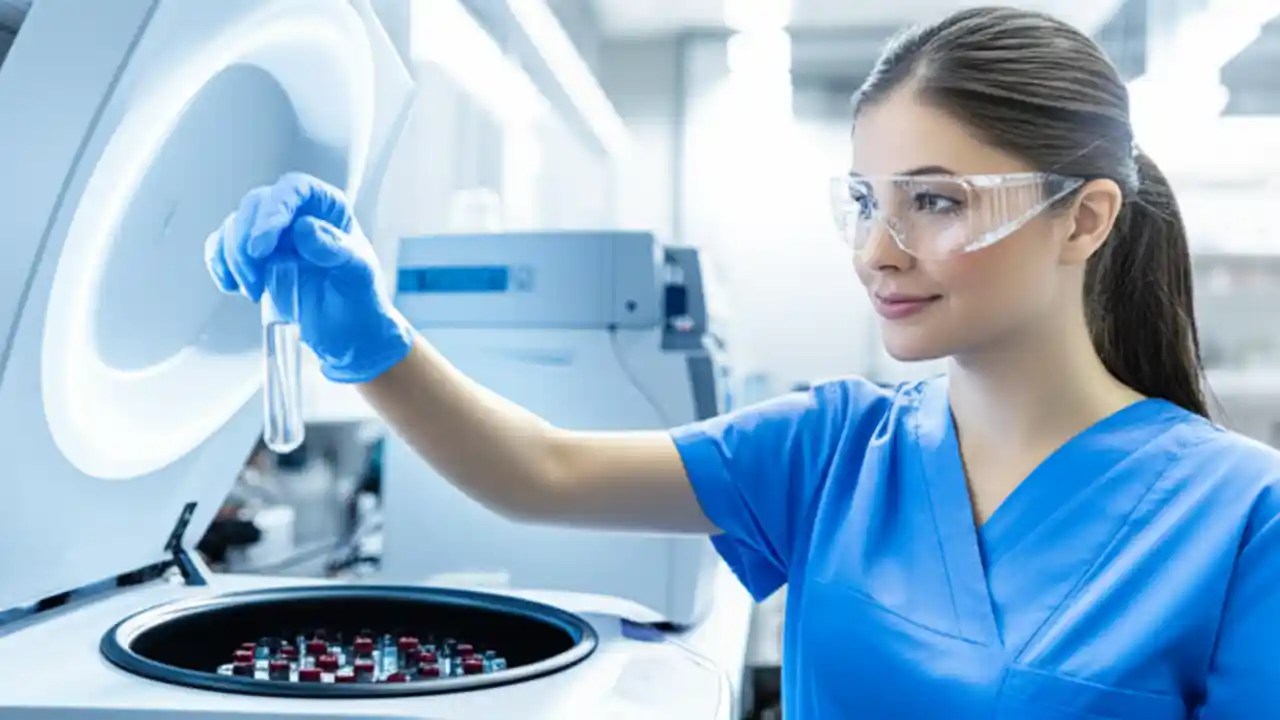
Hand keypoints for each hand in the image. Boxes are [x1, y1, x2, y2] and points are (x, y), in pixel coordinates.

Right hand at [204, 172, 412, 382]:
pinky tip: (231, 286)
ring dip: (234, 258)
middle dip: (246, 240)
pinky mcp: (252, 257)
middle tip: (255, 279)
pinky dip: (219, 264)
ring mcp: (271, 234)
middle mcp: (297, 214)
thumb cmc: (360, 300)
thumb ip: (337, 251)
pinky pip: (222, 247)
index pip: (295, 189)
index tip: (261, 245)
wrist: (348, 334)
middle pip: (256, 204)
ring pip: (235, 225)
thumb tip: (303, 228)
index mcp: (328, 208)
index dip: (274, 209)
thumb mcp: (359, 276)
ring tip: (254, 292)